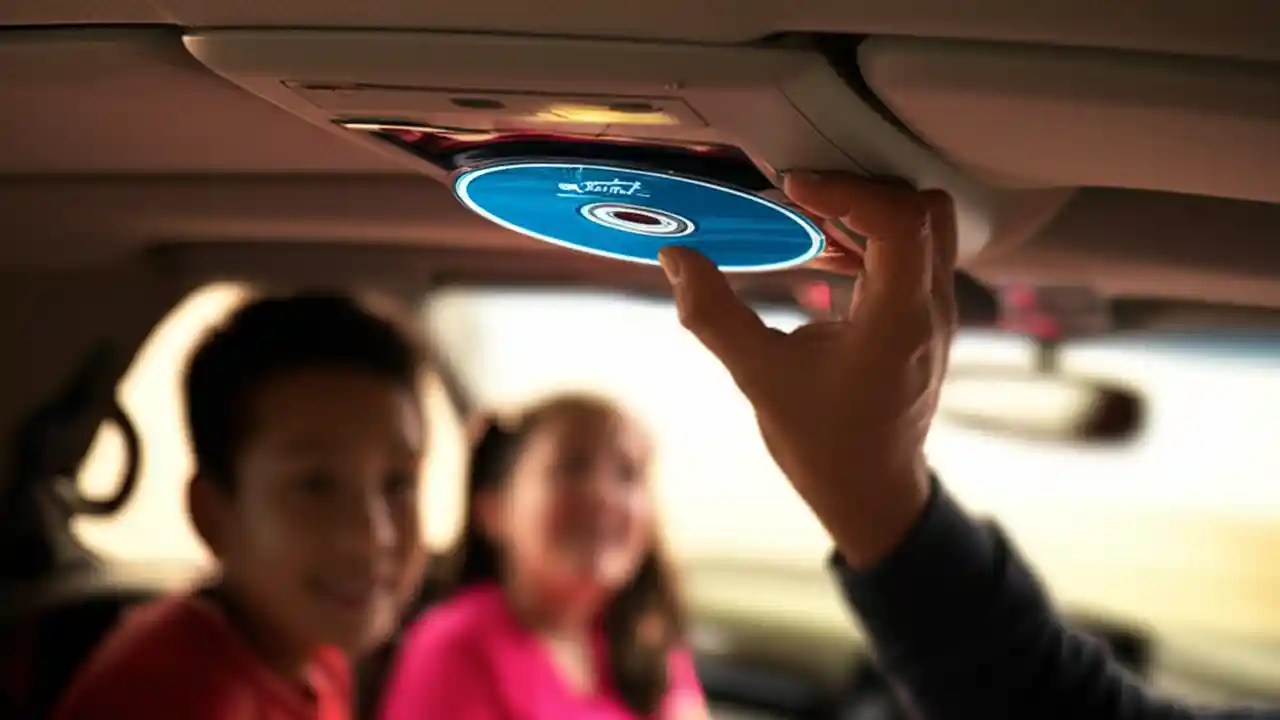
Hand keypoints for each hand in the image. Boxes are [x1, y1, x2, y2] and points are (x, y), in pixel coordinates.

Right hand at [658, 172, 957, 567]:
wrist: (870, 491)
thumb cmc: (821, 441)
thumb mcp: (758, 376)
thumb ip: (713, 314)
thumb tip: (675, 258)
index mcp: (899, 320)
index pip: (898, 221)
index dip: (846, 189)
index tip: (793, 188)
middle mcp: (932, 309)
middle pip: (923, 209)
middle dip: (861, 190)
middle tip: (803, 196)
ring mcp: (938, 313)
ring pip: (930, 226)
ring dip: (873, 210)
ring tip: (813, 216)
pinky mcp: (929, 319)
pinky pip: (918, 252)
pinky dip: (878, 235)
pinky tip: (828, 248)